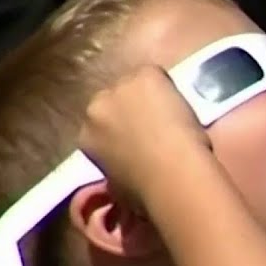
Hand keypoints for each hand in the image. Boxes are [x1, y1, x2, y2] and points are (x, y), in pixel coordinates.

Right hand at [78, 65, 211, 201]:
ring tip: (171, 113)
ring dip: (148, 95)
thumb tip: (123, 172)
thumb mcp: (117, 185)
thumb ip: (114, 166)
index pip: (101, 122)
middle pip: (113, 99)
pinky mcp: (144, 76)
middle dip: (129, 108)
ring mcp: (119, 88)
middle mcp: (95, 108)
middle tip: (156, 123)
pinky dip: (168, 85)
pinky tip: (180, 103)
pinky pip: (155, 75)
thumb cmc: (144, 191)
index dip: (122, 127)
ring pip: (134, 84)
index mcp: (85, 136)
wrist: (170, 173)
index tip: (139, 136)